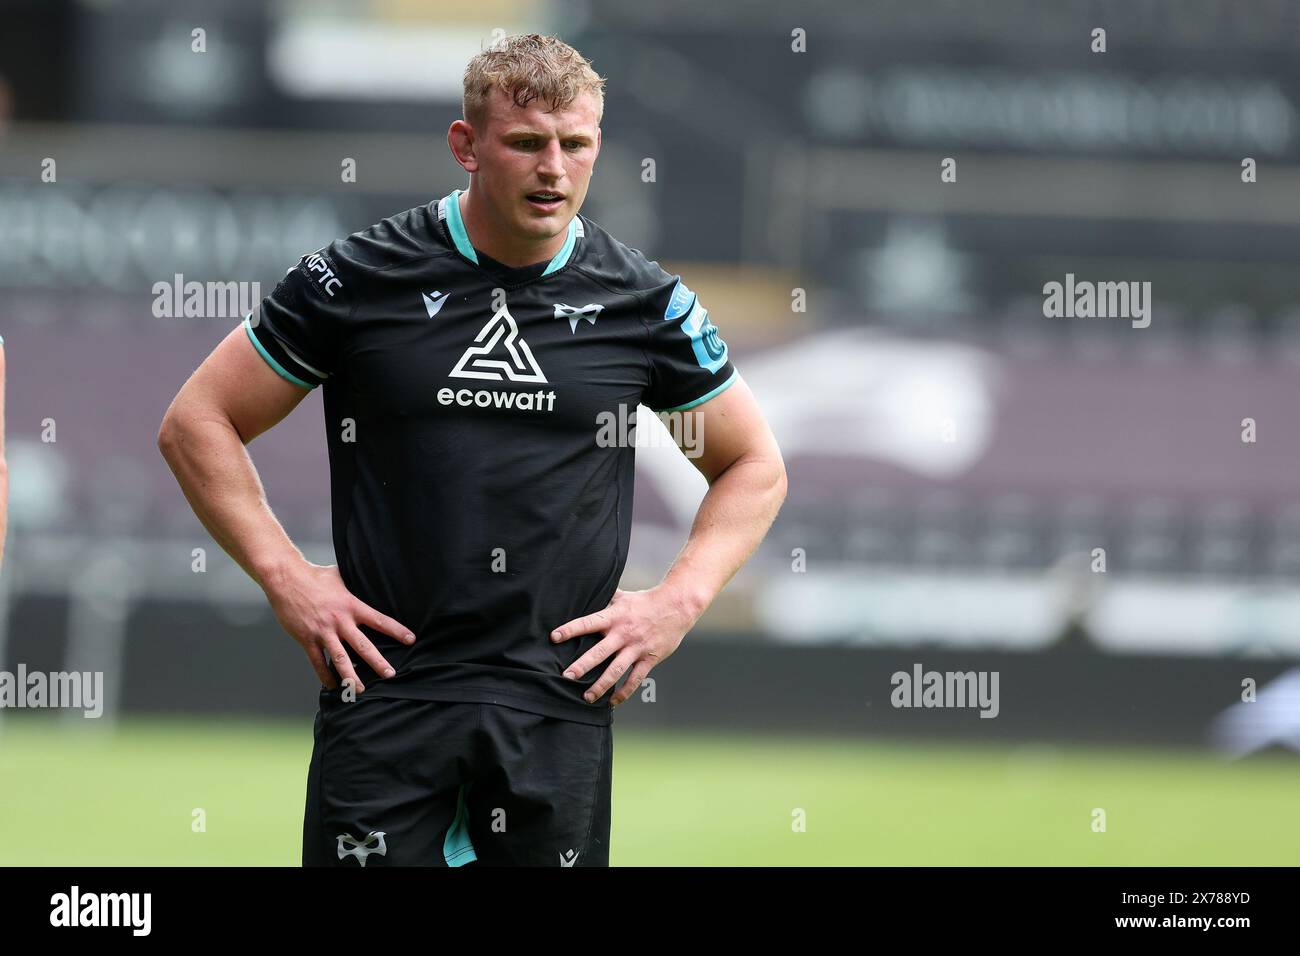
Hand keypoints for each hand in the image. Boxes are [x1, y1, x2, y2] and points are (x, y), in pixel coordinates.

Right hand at [264, 561, 414, 692]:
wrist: (285, 578)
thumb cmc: (314, 575)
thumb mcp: (339, 576)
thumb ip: (354, 582)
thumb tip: (367, 576)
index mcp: (351, 605)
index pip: (379, 620)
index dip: (396, 630)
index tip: (410, 639)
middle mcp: (339, 621)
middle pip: (363, 646)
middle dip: (378, 662)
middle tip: (390, 675)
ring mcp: (323, 632)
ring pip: (340, 659)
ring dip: (351, 677)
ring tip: (361, 689)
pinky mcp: (307, 639)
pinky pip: (317, 662)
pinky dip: (325, 675)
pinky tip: (332, 685)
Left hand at [550, 586, 697, 706]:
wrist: (676, 606)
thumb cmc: (645, 601)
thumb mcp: (622, 597)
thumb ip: (604, 599)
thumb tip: (584, 593)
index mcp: (614, 617)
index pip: (588, 623)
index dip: (571, 629)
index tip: (554, 637)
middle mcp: (623, 634)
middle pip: (599, 652)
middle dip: (582, 665)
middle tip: (566, 677)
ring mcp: (636, 648)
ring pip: (616, 670)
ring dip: (600, 685)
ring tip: (586, 697)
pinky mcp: (649, 658)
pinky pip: (635, 679)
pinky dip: (624, 692)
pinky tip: (613, 701)